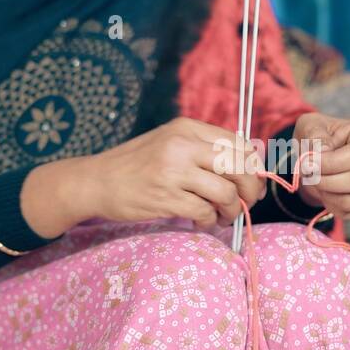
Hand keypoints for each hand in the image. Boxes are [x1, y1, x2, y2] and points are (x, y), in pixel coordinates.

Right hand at [22, 118, 265, 236]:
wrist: (96, 181)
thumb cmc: (137, 165)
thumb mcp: (171, 143)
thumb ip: (205, 150)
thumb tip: (250, 166)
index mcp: (187, 128)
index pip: (239, 144)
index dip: (254, 166)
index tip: (253, 183)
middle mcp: (182, 145)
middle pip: (240, 167)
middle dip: (250, 190)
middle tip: (246, 203)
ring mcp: (173, 171)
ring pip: (226, 192)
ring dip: (231, 210)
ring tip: (222, 216)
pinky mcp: (165, 197)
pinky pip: (205, 212)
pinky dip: (209, 221)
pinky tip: (201, 221)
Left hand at [293, 112, 349, 220]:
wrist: (322, 158)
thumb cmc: (317, 138)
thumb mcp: (310, 127)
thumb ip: (314, 135)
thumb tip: (324, 152)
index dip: (333, 162)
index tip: (309, 163)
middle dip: (327, 181)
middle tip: (308, 175)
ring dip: (326, 194)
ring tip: (316, 181)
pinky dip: (331, 205)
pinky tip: (325, 191)